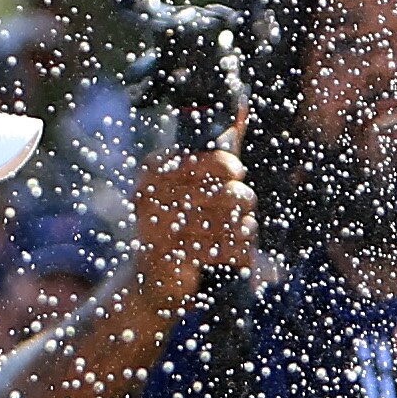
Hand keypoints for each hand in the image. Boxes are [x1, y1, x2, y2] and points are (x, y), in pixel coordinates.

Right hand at [127, 134, 255, 302]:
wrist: (151, 280)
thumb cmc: (176, 225)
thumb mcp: (189, 186)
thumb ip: (213, 155)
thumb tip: (241, 117)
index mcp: (154, 171)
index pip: (210, 161)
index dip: (228, 167)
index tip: (235, 173)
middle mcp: (152, 197)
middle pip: (227, 194)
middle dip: (242, 199)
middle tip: (243, 204)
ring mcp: (159, 230)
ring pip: (231, 222)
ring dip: (244, 227)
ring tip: (243, 228)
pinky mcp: (173, 260)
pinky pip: (226, 251)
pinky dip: (241, 252)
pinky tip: (240, 252)